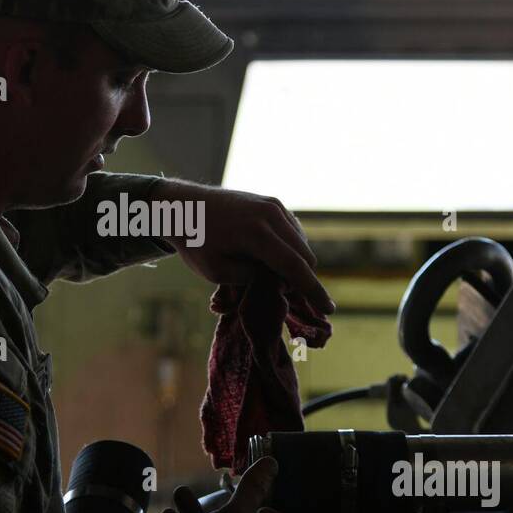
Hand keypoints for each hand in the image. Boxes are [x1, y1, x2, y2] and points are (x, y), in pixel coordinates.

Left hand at [156, 180, 334, 315]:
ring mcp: (274, 205)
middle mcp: (271, 214)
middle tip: (275, 292)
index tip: (329, 309)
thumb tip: (280, 281)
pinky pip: (293, 232)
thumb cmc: (196, 242)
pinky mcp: (273, 203)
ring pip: (300, 244)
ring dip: (293, 263)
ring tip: (262, 271)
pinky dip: (287, 247)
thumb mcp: (218, 271)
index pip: (295, 267)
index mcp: (256, 233)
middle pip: (304, 256)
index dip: (314, 291)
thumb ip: (253, 278)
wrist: (183, 206)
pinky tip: (267, 255)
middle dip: (299, 278)